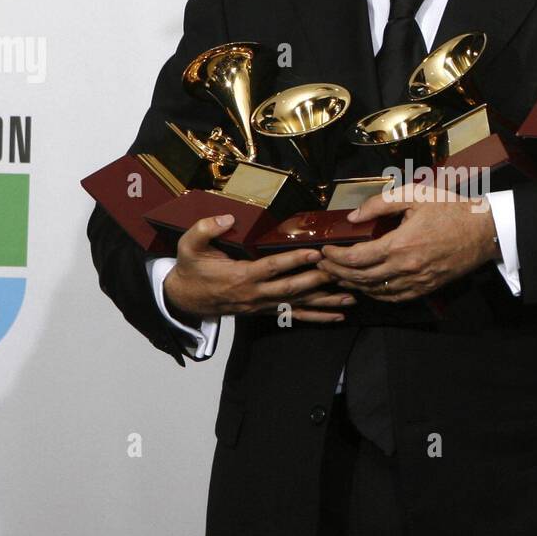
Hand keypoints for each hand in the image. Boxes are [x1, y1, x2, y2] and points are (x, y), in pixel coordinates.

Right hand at [162, 214, 356, 323]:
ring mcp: (262, 305)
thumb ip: (205, 229)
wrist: (185, 299)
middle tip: (344, 271)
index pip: (272, 268)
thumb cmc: (191, 269)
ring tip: (351, 297)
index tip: (316, 253)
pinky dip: (318, 317)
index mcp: (241, 276)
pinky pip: (295, 316)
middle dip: (320, 280)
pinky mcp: (266, 311)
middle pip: (293, 288)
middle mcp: (255, 294)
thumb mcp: (189, 246)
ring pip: (299, 305)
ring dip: (326, 302)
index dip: (294, 261)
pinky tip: (337, 316)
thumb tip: (227, 218)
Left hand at [316, 184, 499, 301]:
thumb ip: (380, 205)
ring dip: (352, 286)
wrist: (483, 232)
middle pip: (360, 278)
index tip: (325, 251)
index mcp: (400, 244)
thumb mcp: (414, 196)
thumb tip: (353, 217)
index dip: (335, 257)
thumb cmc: (451, 210)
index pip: (356, 258)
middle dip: (337, 273)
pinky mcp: (425, 288)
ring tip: (338, 277)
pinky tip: (366, 287)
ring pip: (375, 291)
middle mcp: (405, 268)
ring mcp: (416, 282)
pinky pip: (393, 297)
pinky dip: (374, 294)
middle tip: (323, 266)